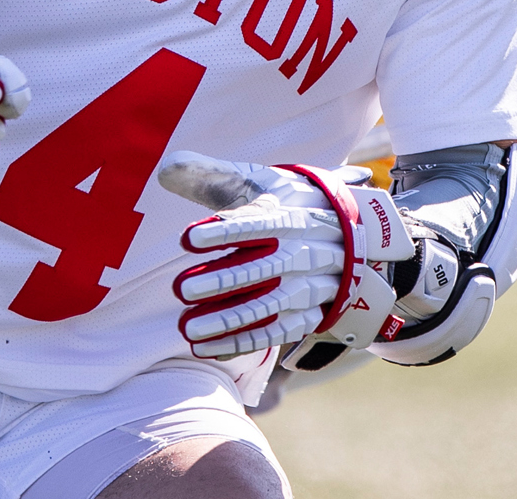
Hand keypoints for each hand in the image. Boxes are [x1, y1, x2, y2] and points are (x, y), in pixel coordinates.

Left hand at [158, 153, 412, 360]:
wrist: (350, 236)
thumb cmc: (289, 203)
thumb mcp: (261, 181)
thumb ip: (213, 174)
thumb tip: (165, 168)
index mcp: (292, 216)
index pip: (257, 224)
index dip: (223, 232)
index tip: (188, 239)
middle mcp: (303, 253)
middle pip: (260, 270)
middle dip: (221, 281)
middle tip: (181, 288)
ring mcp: (310, 287)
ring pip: (267, 306)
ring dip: (228, 320)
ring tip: (187, 328)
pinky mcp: (309, 314)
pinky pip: (276, 333)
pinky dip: (242, 342)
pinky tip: (204, 347)